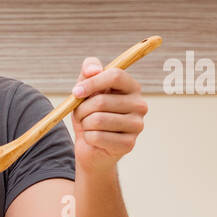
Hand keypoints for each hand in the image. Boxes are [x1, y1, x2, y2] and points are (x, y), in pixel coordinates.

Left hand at [69, 56, 147, 172]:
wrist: (91, 146)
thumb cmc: (89, 114)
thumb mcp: (85, 90)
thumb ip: (88, 72)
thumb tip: (92, 70)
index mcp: (132, 88)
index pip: (115, 75)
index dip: (92, 82)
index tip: (76, 92)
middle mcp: (140, 105)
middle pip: (102, 100)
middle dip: (82, 109)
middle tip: (81, 115)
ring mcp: (137, 125)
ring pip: (97, 120)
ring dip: (84, 123)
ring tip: (87, 126)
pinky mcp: (129, 144)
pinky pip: (97, 137)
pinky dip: (87, 137)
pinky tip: (93, 139)